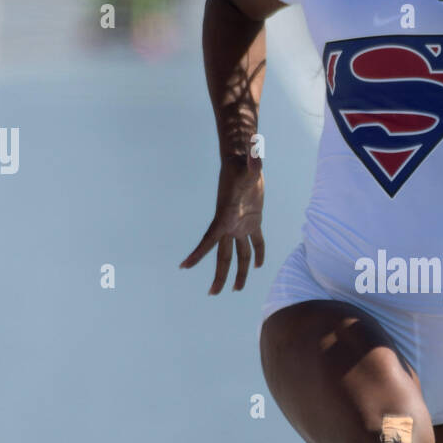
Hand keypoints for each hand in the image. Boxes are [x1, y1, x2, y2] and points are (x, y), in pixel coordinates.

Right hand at [179, 158, 264, 293]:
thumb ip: (253, 162)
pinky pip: (256, 242)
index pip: (209, 240)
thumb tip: (257, 148)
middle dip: (220, 275)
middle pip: (224, 255)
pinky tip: (258, 266)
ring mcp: (242, 224)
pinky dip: (258, 253)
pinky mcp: (253, 221)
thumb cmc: (243, 165)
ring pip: (240, 254)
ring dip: (240, 272)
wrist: (244, 162)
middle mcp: (230, 224)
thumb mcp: (249, 166)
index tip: (184, 265)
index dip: (197, 253)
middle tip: (214, 293)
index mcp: (225, 216)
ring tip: (237, 289)